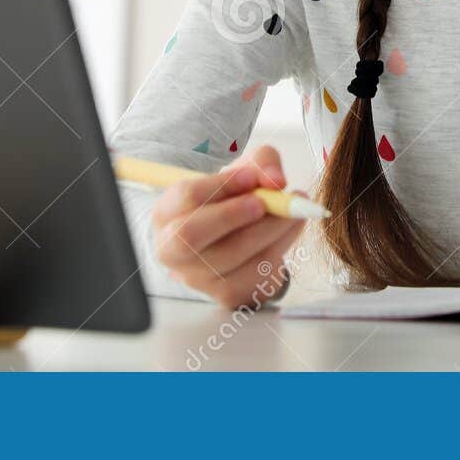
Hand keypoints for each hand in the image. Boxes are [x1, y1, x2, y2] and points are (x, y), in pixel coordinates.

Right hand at [150, 144, 307, 309]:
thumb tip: (276, 180)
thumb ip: (262, 164)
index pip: (186, 197)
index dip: (221, 185)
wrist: (236, 237)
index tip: (252, 176)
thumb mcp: (244, 171)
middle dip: (232, 215)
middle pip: (191, 235)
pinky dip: (280, 248)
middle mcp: (172, 249)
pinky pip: (254, 275)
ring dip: (271, 229)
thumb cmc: (232, 199)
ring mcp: (196, 277)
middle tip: (265, 201)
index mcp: (166, 213)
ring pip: (232, 256)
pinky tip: (290, 230)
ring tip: (293, 210)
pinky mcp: (225, 294)